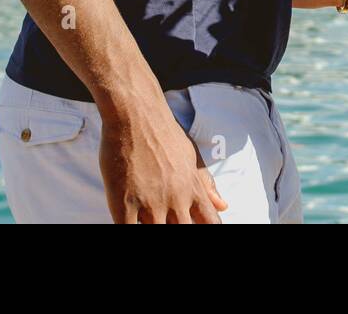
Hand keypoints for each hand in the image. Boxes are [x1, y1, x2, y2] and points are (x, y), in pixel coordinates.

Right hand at [97, 96, 228, 223]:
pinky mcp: (123, 203)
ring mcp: (150, 203)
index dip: (208, 229)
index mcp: (192, 189)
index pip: (210, 222)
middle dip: (180, 229)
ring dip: (154, 227)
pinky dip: (130, 229)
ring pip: (156, 233)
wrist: (136, 114)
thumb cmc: (163, 133)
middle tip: (169, 219)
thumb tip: (224, 206)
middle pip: (184, 230)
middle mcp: (175, 200)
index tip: (198, 226)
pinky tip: (129, 222)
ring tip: (149, 218)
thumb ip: (205, 184)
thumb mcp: (190, 156)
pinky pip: (127, 231)